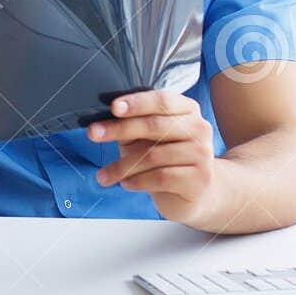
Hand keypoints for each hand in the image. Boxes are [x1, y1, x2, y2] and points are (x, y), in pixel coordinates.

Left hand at [88, 89, 216, 224]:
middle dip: (119, 129)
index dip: (137, 103)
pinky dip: (137, 181)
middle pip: (155, 125)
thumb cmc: (165, 160)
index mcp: (187, 110)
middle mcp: (199, 128)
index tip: (113, 107)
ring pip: (154, 155)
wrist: (193, 194)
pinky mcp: (199, 179)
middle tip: (93, 134)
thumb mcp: (146, 138)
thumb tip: (104, 123)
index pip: (162, 100)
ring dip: (122, 166)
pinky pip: (161, 177)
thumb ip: (133, 126)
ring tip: (104, 175)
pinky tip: (126, 183)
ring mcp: (202, 154)